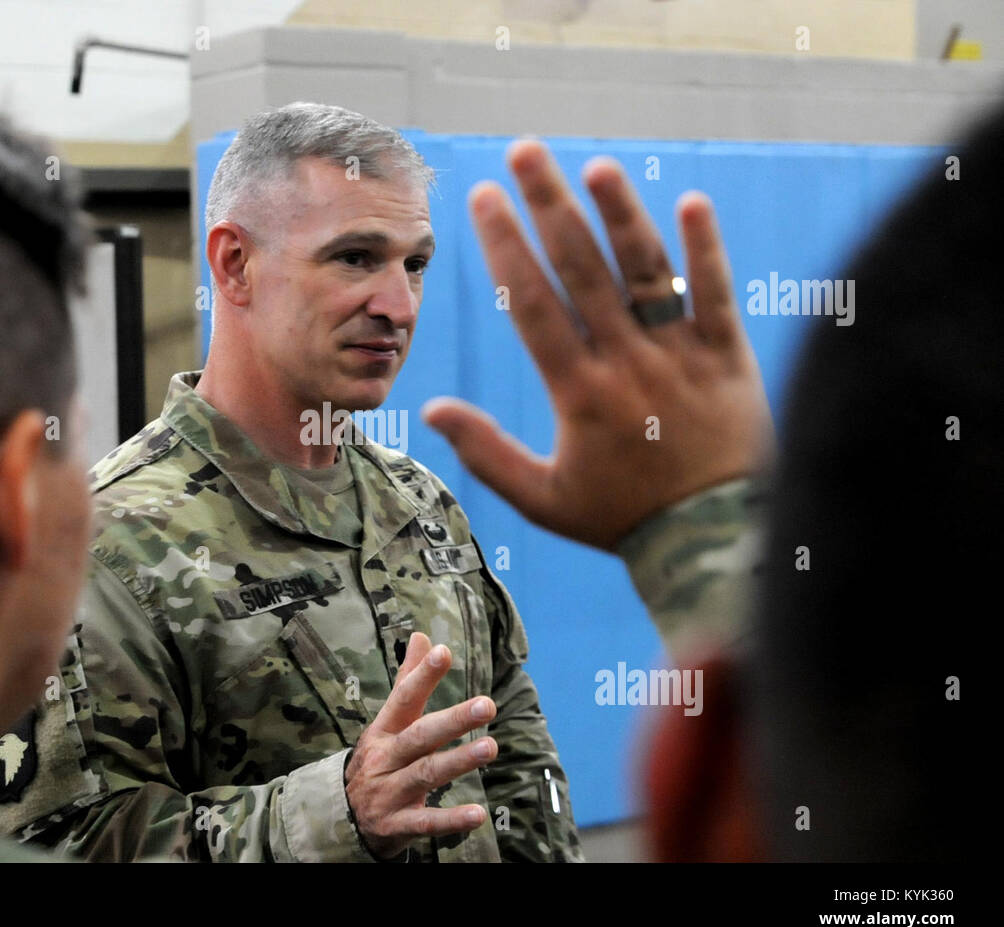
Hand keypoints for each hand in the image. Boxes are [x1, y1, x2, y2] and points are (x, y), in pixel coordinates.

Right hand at [344, 631, 496, 858]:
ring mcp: (389, 793)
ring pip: (426, 774)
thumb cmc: (377, 760)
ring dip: (458, 761)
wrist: (340, 817)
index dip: (423, 676)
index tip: (444, 653)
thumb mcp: (387, 722)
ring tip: (490, 747)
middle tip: (487, 704)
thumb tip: (423, 636)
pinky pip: (426, 822)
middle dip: (453, 720)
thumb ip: (407, 681)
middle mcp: (385, 758)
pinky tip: (477, 814)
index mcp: (383, 730)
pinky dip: (451, 820)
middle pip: (420, 736)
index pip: (403, 698)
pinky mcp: (397, 825)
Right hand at [423, 141, 773, 550]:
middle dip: (549, 206)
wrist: (711, 539)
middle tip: (526, 152)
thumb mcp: (541, 498)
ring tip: (596, 167)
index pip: (532, 303)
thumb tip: (432, 410)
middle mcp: (625, 362)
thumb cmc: (621, 518)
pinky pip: (715, 294)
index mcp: (577, 391)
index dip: (505, 246)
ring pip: (645, 273)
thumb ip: (485, 453)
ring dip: (620, 216)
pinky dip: (705, 249)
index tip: (484, 199)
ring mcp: (679, 355)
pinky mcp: (728, 357)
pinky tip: (691, 200)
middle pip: (582, 270)